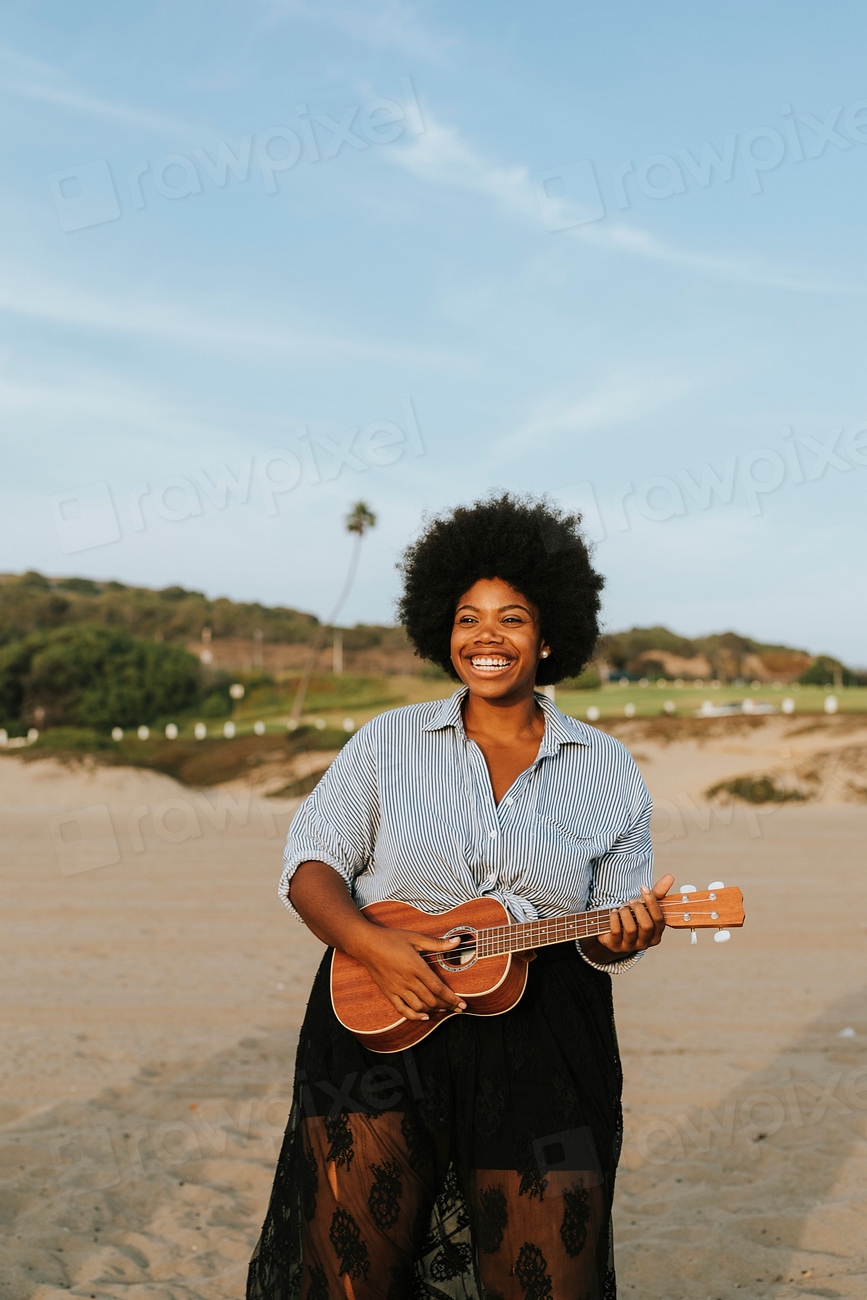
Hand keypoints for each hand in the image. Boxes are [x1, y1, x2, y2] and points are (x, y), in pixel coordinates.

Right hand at [351, 925, 467, 1021]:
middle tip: (457, 1007)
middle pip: (431, 1000)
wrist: (366, 944)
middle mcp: (408, 981)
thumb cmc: (391, 938)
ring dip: (434, 1010)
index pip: (438, 988)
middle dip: (447, 1006)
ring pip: (419, 1007)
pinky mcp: (389, 993)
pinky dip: (415, 1016)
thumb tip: (457, 941)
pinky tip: (424, 1016)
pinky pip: (403, 1010)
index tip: (463, 1004)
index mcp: (416, 967)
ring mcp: (397, 989)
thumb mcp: (415, 937)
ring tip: (443, 1009)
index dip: (452, 998)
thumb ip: (437, 943)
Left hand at [580, 874, 674, 963]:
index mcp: (656, 933)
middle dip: (638, 909)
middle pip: (646, 925)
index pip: (659, 919)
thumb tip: (670, 877)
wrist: (612, 932)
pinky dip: (614, 918)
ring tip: (622, 908)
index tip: (644, 888)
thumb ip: (657, 893)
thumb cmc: (633, 917)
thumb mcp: (645, 905)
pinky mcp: (616, 946)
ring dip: (625, 913)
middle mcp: (646, 943)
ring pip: (631, 929)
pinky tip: (613, 912)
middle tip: (631, 902)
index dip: (652, 902)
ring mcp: (631, 946)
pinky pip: (616, 931)